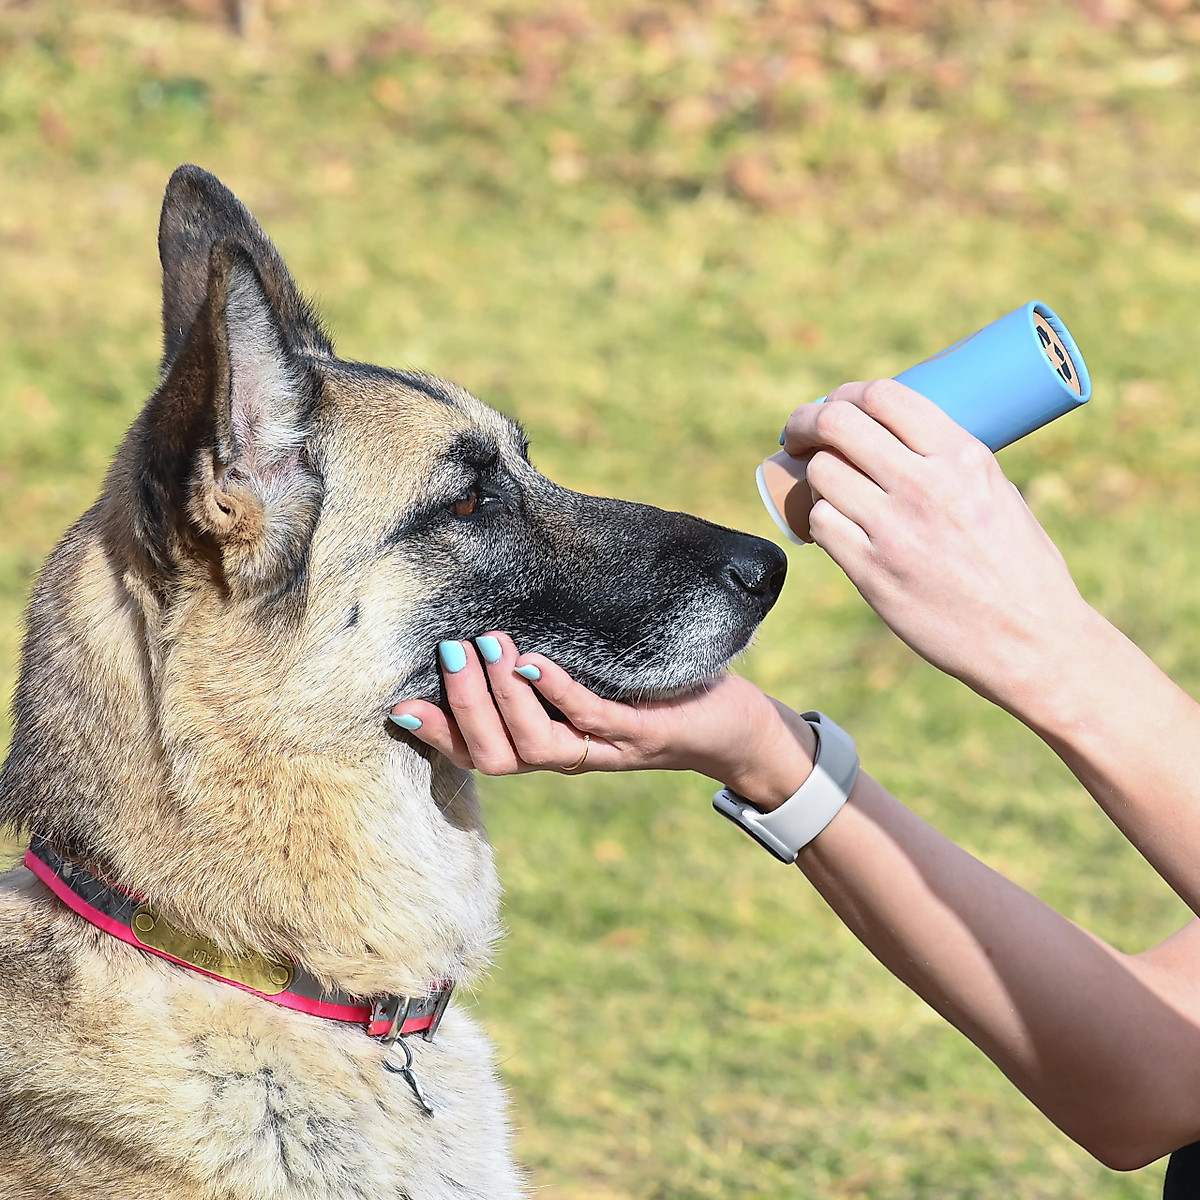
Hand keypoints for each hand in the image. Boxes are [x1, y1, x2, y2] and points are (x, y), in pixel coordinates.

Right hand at [390, 633, 815, 811]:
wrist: (734, 728)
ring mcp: (605, 748)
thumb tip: (493, 620)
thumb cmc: (654, 694)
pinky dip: (556, 691)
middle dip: (464, 707)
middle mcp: (570, 755)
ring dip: (503, 696)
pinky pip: (590, 718)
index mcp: (550, 746)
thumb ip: (546, 669)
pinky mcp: (642, 732)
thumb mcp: (592, 680)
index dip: (438, 736)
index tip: (401, 706)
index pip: (479, 754)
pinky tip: (534, 662)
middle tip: (451, 651)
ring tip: (489, 645)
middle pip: (495, 756)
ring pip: (534, 743)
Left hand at [782, 379, 1093, 711]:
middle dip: (806, 421)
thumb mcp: (998, 492)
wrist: (1031, 641)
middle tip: (800, 434)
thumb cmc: (1021, 568)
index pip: (884, 396)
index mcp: (962, 457)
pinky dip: (819, 517)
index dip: (846, 393)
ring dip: (814, 473)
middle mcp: (925, 485)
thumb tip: (895, 443)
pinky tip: (830, 522)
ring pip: (821, 473)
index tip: (835, 405)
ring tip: (822, 484)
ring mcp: (894, 530)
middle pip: (836, 424)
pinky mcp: (872, 573)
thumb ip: (950, 465)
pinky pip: (821, 524)